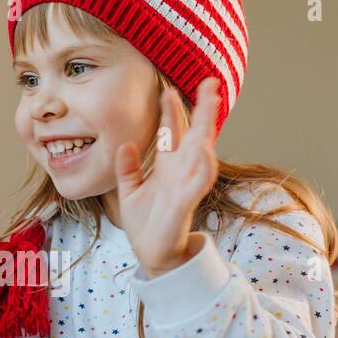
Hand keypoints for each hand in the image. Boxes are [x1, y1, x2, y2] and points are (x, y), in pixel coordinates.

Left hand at [113, 77, 221, 275]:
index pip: (171, 132)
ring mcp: (185, 186)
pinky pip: (197, 182)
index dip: (170, 111)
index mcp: (167, 167)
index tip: (167, 88)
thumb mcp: (129, 191)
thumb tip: (125, 144)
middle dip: (202, 108)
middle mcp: (180, 172)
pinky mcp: (185, 204)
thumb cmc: (146, 224)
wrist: (153, 255)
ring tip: (212, 103)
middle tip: (210, 82)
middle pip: (194, 133)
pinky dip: (202, 166)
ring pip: (200, 151)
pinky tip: (205, 149)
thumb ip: (128, 168)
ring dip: (206, 128)